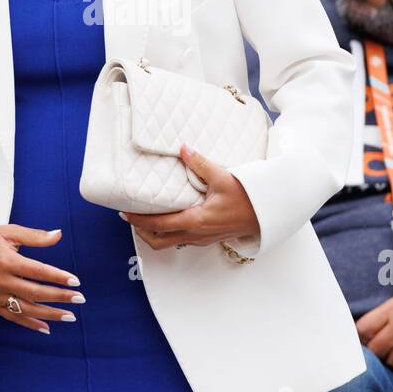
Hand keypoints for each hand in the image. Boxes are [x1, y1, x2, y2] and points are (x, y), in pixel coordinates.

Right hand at [0, 224, 83, 333]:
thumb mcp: (8, 232)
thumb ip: (35, 236)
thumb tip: (58, 235)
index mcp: (6, 261)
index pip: (37, 271)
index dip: (58, 277)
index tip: (75, 281)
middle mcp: (1, 281)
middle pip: (35, 293)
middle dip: (59, 297)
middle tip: (79, 298)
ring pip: (26, 309)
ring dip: (49, 314)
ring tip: (70, 316)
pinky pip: (13, 317)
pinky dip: (30, 324)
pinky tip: (46, 327)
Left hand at [125, 145, 261, 250]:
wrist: (268, 213)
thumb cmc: (248, 198)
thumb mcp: (223, 177)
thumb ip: (200, 163)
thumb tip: (183, 148)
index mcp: (195, 221)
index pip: (158, 224)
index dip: (138, 219)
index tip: (124, 212)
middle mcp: (196, 234)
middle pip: (159, 241)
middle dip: (141, 231)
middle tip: (130, 216)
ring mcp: (203, 239)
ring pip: (170, 242)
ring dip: (155, 233)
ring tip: (145, 217)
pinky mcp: (209, 238)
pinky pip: (182, 239)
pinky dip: (169, 232)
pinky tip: (171, 217)